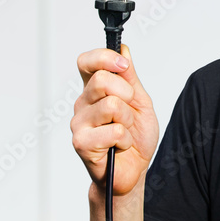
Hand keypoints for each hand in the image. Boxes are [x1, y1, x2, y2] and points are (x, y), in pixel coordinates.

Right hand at [71, 44, 158, 196]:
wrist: (133, 171)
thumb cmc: (135, 137)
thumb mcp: (140, 102)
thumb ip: (130, 78)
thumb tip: (123, 50)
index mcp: (94, 90)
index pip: (86, 62)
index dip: (105, 57)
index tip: (124, 66)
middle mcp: (83, 104)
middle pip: (102, 80)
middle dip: (127, 94)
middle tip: (129, 112)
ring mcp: (79, 123)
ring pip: (111, 105)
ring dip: (128, 120)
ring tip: (124, 131)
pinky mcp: (81, 143)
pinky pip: (113, 130)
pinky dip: (126, 139)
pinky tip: (120, 146)